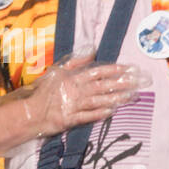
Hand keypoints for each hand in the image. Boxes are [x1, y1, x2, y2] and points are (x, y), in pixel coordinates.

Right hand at [17, 51, 146, 137]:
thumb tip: (91, 49)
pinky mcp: (71, 120)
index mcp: (73, 78)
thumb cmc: (43, 92)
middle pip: (102, 86)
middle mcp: (76, 91)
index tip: (128, 69)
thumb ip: (75, 61)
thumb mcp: (57, 71)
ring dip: (115, 99)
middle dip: (121, 84)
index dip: (114, 70)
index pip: (97, 72)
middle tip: (137, 83)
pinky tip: (112, 112)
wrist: (30, 112)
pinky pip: (88, 116)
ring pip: (98, 101)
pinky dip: (100, 114)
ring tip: (130, 97)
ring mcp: (74, 106)